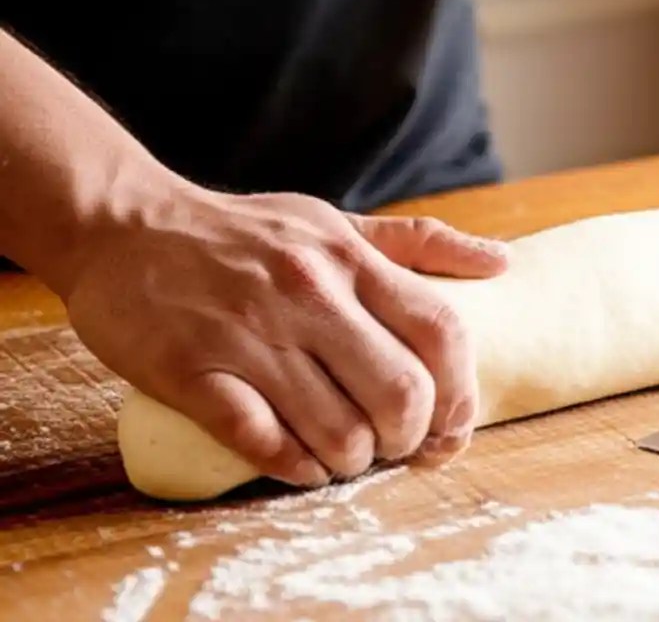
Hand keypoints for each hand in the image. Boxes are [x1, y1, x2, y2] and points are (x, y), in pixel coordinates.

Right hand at [63, 187, 506, 486]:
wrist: (123, 224)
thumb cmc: (245, 232)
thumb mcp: (335, 222)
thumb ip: (420, 244)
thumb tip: (502, 264)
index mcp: (350, 261)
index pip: (442, 333)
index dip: (462, 394)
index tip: (450, 424)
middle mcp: (308, 295)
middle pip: (402, 394)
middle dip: (410, 439)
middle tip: (394, 445)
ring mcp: (250, 335)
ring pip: (338, 431)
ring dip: (354, 463)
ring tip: (347, 456)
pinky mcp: (192, 372)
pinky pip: (266, 445)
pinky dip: (296, 469)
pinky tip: (302, 463)